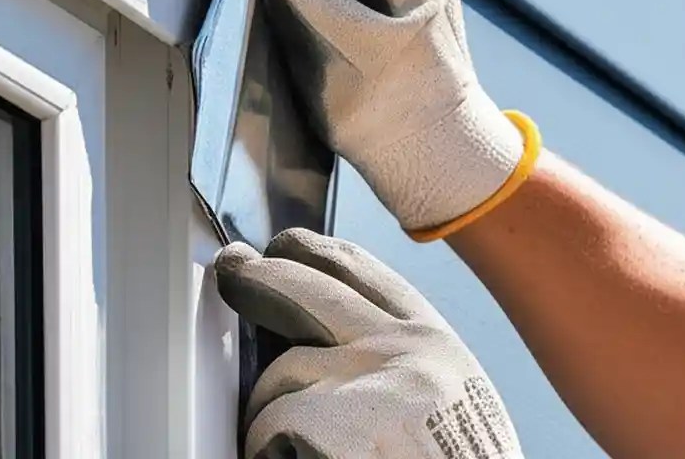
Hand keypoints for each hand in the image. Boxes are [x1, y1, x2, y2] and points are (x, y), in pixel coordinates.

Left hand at [215, 229, 523, 457]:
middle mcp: (406, 349)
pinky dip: (269, 450)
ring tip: (298, 444)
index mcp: (436, 346)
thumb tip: (323, 337)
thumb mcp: (448, 402)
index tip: (286, 246)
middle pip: (304, 287)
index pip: (363, 273)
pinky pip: (269, 426)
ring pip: (280, 375)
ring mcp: (370, 381)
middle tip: (236, 269)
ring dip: (270, 412)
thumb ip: (399, 361)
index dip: (315, 253)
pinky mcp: (336, 424)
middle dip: (259, 276)